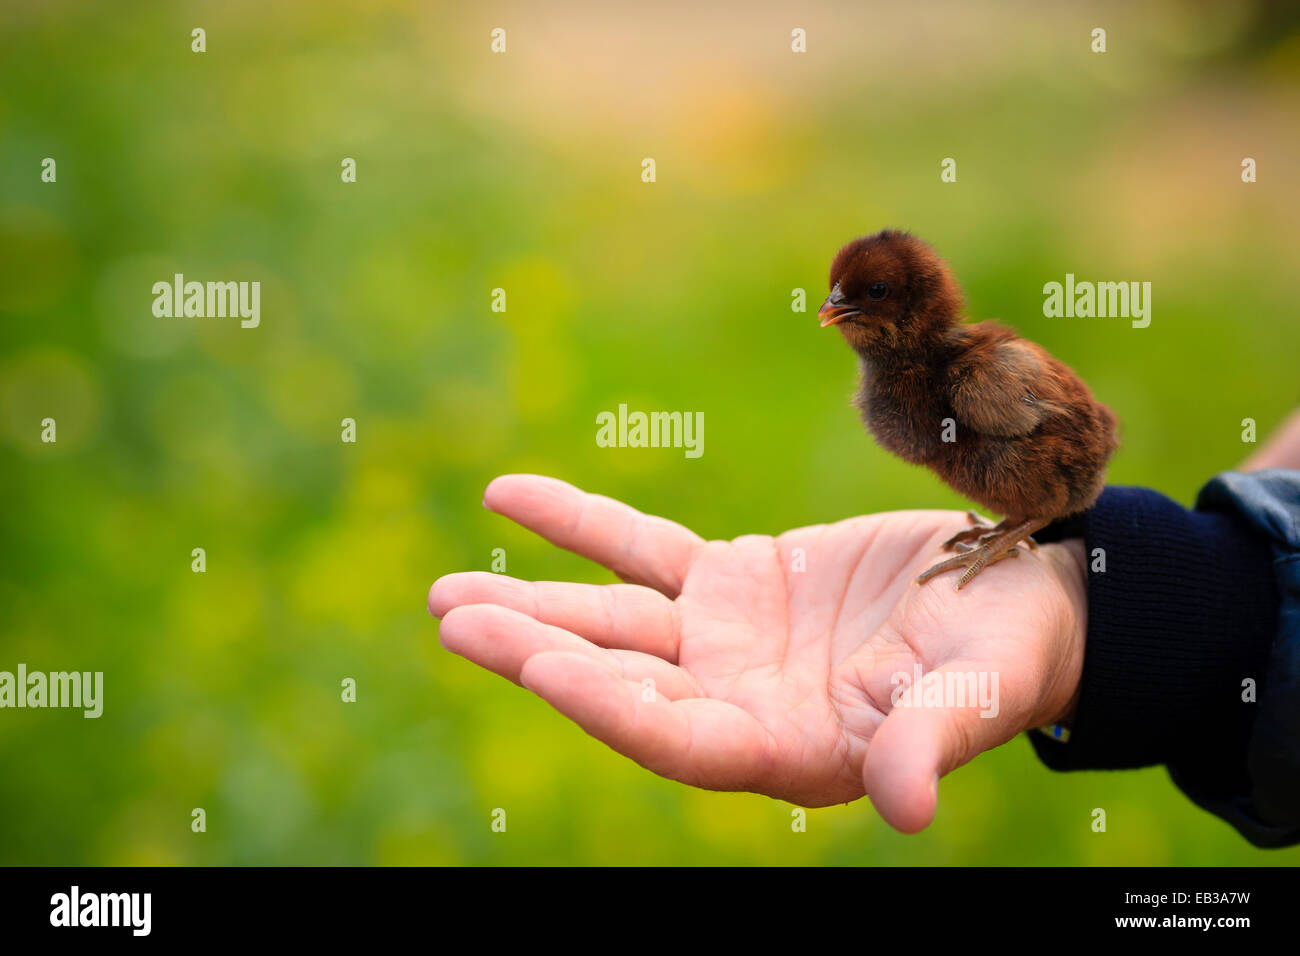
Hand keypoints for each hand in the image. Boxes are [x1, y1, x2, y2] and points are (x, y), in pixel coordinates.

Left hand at [428, 475, 1086, 831]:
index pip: (682, 739)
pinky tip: (509, 496)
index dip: (614, 707)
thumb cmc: (1011, 655)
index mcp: (791, 750)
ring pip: (616, 621)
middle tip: (454, 619)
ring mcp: (726, 643)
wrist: (1014, 595)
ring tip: (444, 595)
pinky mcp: (730, 584)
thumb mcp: (980, 692)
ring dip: (534, 602)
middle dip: (538, 650)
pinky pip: (643, 553)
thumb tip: (904, 812)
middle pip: (623, 679)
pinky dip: (581, 525)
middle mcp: (740, 704)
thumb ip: (931, 741)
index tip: (541, 669)